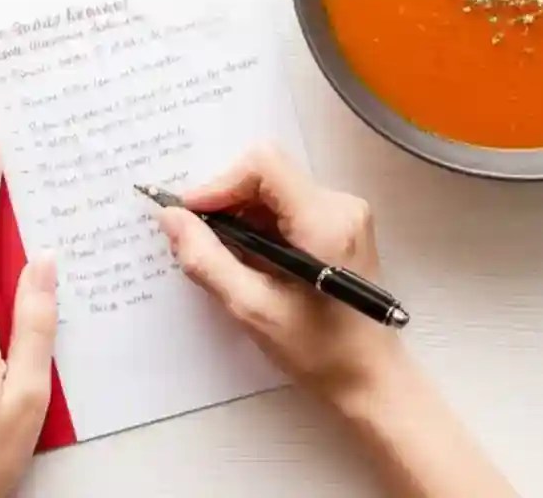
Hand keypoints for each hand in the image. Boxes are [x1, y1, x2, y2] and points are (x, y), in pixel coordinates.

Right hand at [157, 145, 403, 407]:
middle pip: (268, 176)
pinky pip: (290, 208)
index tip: (189, 216)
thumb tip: (171, 218)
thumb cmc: (318, 351)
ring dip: (242, 217)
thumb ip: (207, 259)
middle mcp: (341, 205)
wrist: (371, 377)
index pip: (264, 166)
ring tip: (225, 258)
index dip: (219, 184)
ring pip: (276, 191)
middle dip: (227, 202)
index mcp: (325, 221)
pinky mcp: (343, 227)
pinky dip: (262, 226)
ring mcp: (346, 214)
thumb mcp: (253, 308)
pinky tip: (251, 262)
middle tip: (199, 240)